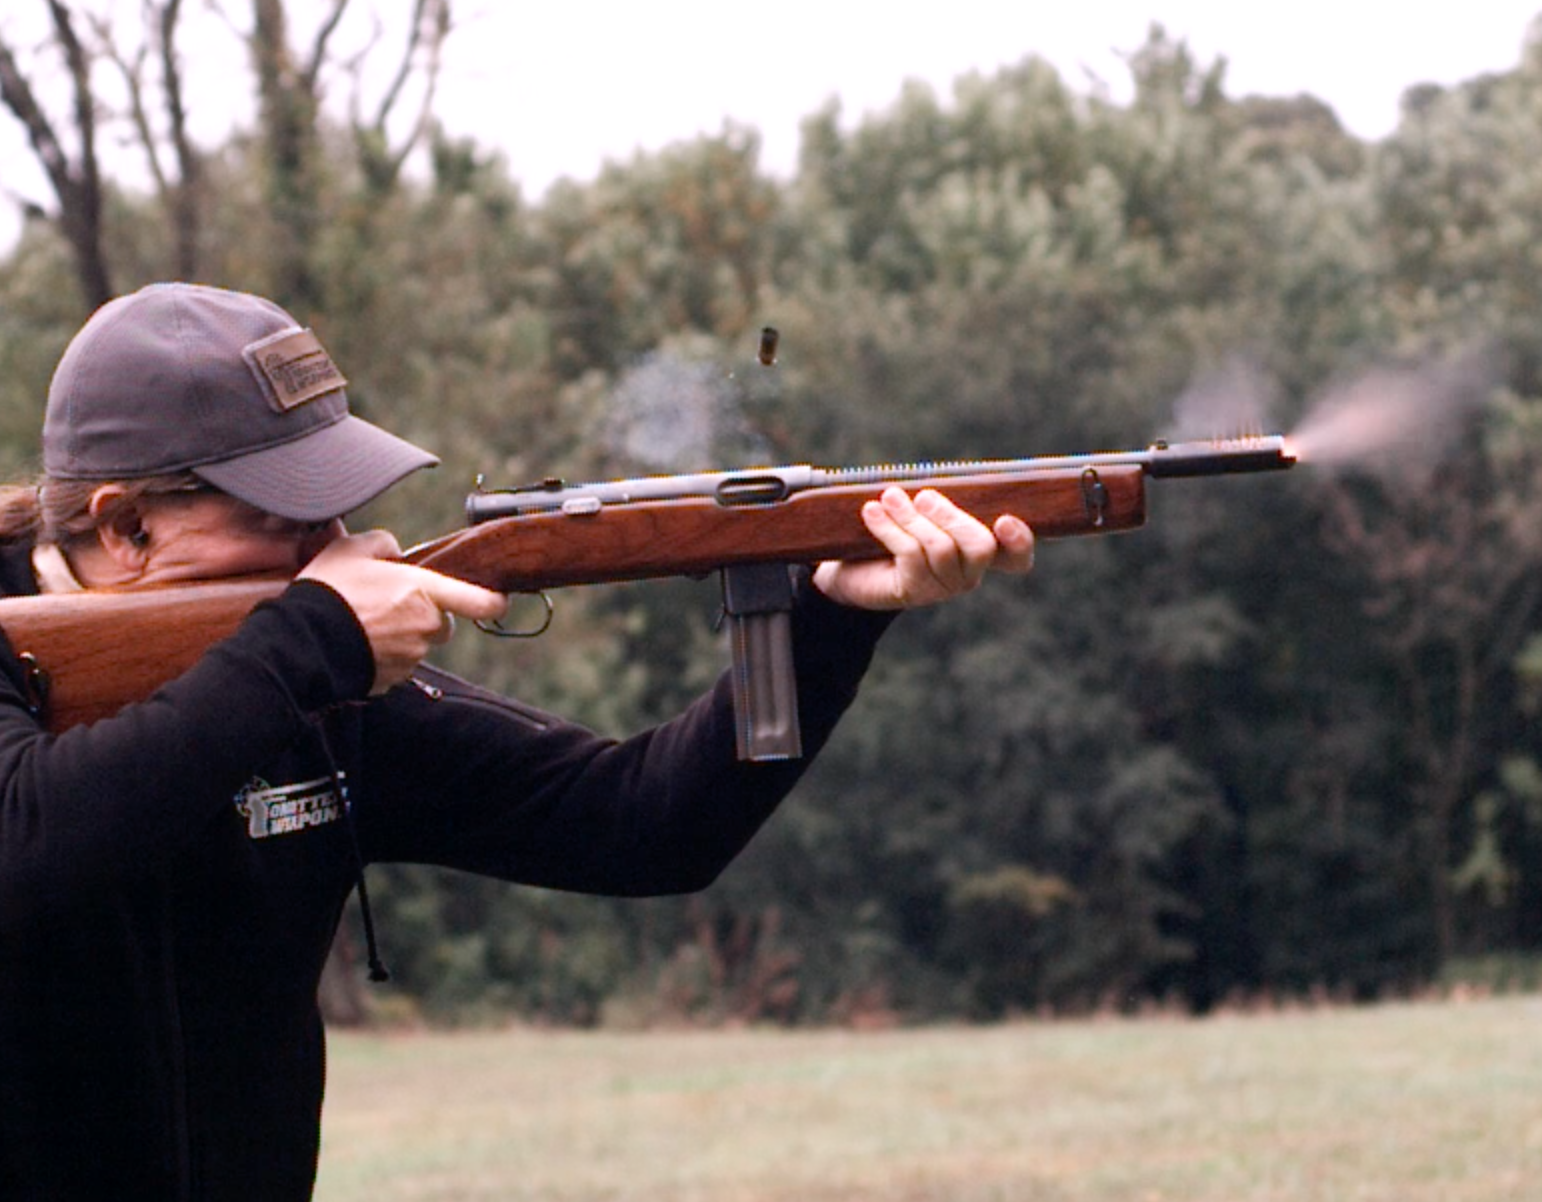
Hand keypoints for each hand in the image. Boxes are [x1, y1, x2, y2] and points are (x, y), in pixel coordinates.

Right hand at [297, 531, 507, 692]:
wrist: (301, 640)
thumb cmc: (329, 591)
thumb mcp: (353, 548)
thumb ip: (384, 544)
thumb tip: (396, 554)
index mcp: (426, 592)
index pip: (483, 602)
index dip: (494, 601)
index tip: (498, 600)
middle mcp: (426, 627)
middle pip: (441, 623)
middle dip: (424, 615)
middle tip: (390, 604)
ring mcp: (411, 657)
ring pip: (418, 645)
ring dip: (401, 636)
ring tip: (363, 622)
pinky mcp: (393, 680)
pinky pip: (397, 665)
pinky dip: (384, 656)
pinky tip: (357, 644)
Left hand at [811, 488, 1034, 610]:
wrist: (848, 568)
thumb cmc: (890, 533)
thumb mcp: (918, 511)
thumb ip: (934, 501)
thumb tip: (929, 489)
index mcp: (979, 552)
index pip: (1016, 557)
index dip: (1020, 542)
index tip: (1005, 520)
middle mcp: (969, 574)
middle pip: (980, 546)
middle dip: (951, 516)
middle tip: (924, 496)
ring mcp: (943, 587)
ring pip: (941, 548)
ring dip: (913, 517)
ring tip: (889, 497)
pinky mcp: (914, 591)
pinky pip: (910, 554)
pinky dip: (890, 528)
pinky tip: (872, 512)